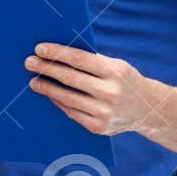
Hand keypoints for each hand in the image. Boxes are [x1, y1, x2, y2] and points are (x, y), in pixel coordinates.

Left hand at [25, 44, 155, 135]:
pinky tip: (49, 95)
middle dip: (47, 69)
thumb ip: (93, 62)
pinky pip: (72, 112)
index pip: (80, 60)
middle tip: (29, 63)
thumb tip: (59, 54)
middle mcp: (110, 92)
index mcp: (115, 71)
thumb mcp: (117, 66)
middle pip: (70, 79)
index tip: (39, 48)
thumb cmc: (125, 81)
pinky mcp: (99, 127)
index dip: (57, 53)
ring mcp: (104, 112)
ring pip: (68, 98)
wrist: (147, 109)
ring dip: (47, 89)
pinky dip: (58, 102)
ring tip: (34, 81)